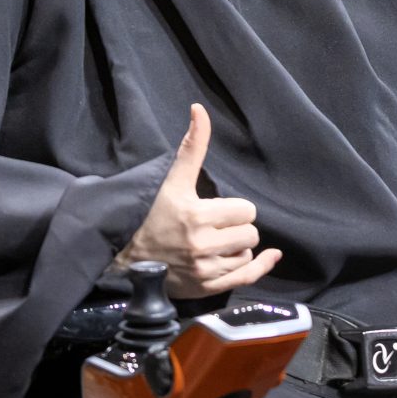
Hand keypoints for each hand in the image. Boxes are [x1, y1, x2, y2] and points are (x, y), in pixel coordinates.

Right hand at [117, 104, 281, 298]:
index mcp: (197, 216)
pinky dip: (259, 266)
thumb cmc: (151, 213)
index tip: (218, 209)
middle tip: (218, 226)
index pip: (246, 211)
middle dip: (238, 227)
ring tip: (217, 242)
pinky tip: (270, 257)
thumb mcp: (172, 179)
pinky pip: (245, 279)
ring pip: (246, 255)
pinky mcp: (205, 288)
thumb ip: (192, 147)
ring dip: (238, 247)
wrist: (126, 255)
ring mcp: (205, 270)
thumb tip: (199, 109)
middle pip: (249, 233)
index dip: (236, 209)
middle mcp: (202, 245)